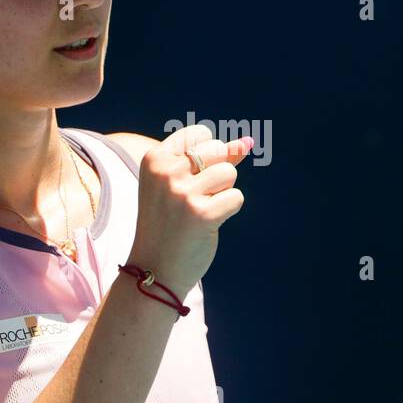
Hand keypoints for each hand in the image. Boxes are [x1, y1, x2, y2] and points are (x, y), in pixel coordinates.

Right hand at [128, 124, 252, 292]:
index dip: (207, 155)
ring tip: (199, 211)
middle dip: (216, 173)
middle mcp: (166, 172)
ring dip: (223, 192)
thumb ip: (212, 159)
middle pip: (217, 150)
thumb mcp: (180, 184)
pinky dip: (228, 210)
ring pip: (229, 173)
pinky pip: (236, 197)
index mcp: (155, 159)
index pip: (200, 134)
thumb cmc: (169, 223)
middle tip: (192, 200)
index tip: (190, 179)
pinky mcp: (202, 215)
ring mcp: (183, 194)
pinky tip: (208, 224)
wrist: (154, 268)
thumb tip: (247, 142)